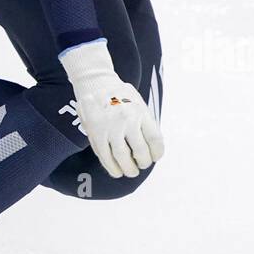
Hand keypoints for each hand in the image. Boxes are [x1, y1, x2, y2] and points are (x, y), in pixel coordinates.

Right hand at [59, 39, 163, 177]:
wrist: (95, 82)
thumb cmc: (120, 95)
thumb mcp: (138, 103)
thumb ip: (145, 123)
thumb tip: (152, 148)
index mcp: (140, 111)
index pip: (155, 140)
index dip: (157, 153)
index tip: (155, 157)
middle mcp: (126, 120)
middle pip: (140, 152)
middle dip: (143, 163)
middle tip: (142, 165)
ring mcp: (110, 127)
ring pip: (122, 158)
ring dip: (129, 169)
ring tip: (131, 171)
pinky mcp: (96, 133)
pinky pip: (105, 157)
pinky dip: (113, 168)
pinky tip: (117, 171)